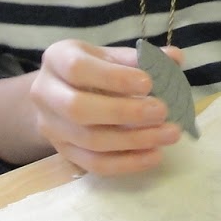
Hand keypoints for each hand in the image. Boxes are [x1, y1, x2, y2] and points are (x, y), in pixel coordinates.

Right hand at [26, 39, 182, 175]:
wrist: (63, 93)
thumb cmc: (94, 70)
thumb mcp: (112, 56)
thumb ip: (142, 58)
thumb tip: (175, 58)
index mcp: (57, 59)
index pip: (78, 69)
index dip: (113, 78)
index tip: (148, 83)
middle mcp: (45, 93)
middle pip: (78, 109)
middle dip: (124, 112)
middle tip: (162, 111)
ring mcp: (51, 126)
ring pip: (89, 140)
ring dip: (134, 140)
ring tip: (169, 133)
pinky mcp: (63, 152)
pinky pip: (94, 164)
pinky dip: (127, 162)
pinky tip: (155, 154)